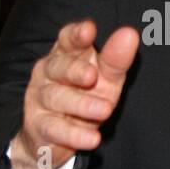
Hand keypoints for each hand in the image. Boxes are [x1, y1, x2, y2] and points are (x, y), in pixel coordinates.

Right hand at [9, 19, 139, 168]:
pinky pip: (55, 129)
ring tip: (104, 110)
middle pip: (58, 66)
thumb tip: (130, 34)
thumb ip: (115, 59)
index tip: (89, 29)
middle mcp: (49, 73)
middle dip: (74, 70)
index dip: (76, 34)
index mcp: (65, 55)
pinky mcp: (39, 126)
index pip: (67, 40)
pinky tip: (92, 139)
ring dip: (81, 105)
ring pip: (56, 98)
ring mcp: (40, 99)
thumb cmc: (84, 96)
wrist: (54, 136)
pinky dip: (74, 135)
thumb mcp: (105, 78)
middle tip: (92, 76)